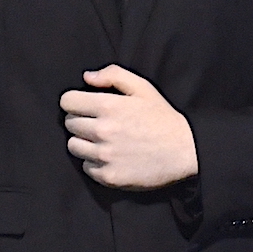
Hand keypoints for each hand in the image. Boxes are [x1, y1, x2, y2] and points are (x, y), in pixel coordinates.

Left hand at [61, 65, 198, 189]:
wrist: (185, 150)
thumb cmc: (162, 117)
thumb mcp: (143, 88)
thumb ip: (114, 75)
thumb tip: (86, 77)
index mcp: (108, 106)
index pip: (67, 101)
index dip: (75, 101)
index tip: (85, 105)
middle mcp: (102, 131)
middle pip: (69, 124)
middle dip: (81, 120)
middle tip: (100, 123)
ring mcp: (104, 156)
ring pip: (73, 146)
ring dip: (84, 142)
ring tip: (104, 140)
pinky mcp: (108, 176)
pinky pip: (86, 167)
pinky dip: (95, 162)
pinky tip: (112, 156)